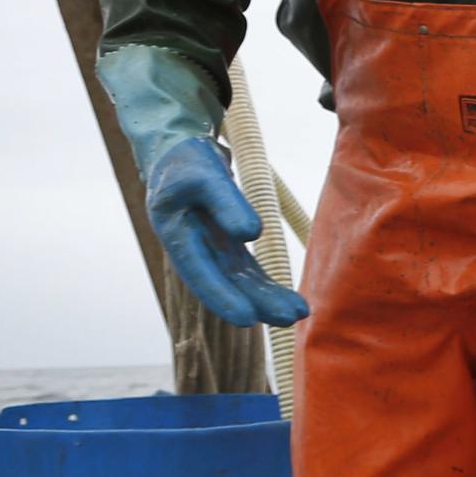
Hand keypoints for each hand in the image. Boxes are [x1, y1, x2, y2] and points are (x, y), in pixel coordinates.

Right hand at [144, 139, 307, 326]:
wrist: (180, 158)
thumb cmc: (188, 164)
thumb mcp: (204, 176)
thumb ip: (226, 203)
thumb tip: (250, 234)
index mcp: (176, 234)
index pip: (199, 271)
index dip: (221, 296)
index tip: (246, 318)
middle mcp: (193, 250)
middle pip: (224, 282)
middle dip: (255, 303)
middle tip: (289, 318)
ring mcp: (211, 252)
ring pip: (240, 282)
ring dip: (267, 299)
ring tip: (298, 312)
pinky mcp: (227, 249)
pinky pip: (249, 273)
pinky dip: (268, 287)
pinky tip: (292, 302)